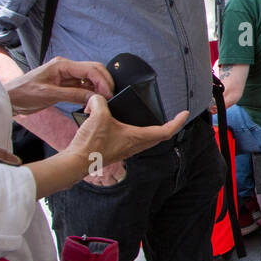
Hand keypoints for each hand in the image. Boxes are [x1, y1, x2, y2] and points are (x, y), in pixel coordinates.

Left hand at [6, 58, 113, 114]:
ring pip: (90, 78)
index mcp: (62, 65)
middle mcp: (66, 67)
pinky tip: (92, 101)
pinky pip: (83, 86)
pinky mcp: (65, 84)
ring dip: (98, 88)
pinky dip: (91, 93)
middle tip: (110, 96)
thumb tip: (94, 97)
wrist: (9, 99)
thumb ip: (73, 95)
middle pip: (94, 70)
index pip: (90, 69)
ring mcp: (66, 76)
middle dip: (104, 82)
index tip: (108, 94)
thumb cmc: (23, 93)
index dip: (102, 81)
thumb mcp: (49, 95)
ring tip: (101, 101)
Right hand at [64, 94, 189, 181]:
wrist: (76, 162)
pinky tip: (124, 125)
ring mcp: (126, 149)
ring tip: (152, 120)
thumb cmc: (90, 144)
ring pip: (146, 139)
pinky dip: (134, 132)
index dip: (177, 122)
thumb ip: (99, 101)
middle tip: (172, 117)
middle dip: (168, 126)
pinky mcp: (116, 150)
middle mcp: (135, 146)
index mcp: (137, 137)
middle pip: (159, 136)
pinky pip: (132, 140)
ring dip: (151, 130)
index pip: (166, 131)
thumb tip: (97, 99)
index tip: (184, 114)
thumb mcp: (97, 115)